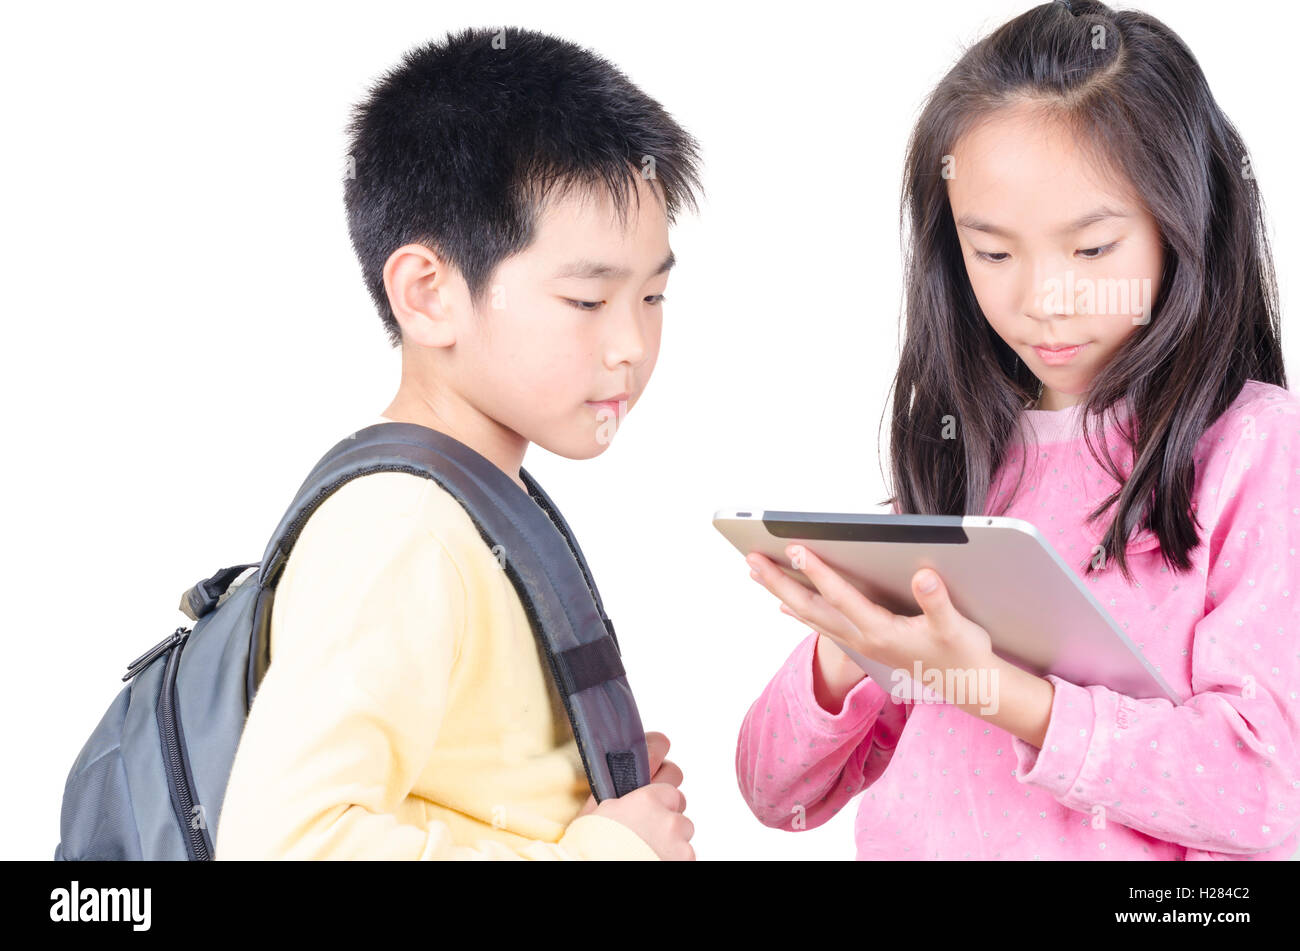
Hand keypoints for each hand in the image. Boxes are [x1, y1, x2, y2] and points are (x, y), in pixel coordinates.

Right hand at [581, 731, 692, 859]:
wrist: (591, 866)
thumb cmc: (588, 847)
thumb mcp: (596, 810)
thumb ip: (620, 793)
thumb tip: (625, 783)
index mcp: (646, 798)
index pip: (672, 775)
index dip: (661, 788)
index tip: (655, 795)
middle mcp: (668, 817)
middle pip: (680, 805)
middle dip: (667, 814)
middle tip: (645, 828)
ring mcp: (680, 844)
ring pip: (683, 834)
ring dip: (671, 840)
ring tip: (645, 851)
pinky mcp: (686, 862)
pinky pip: (685, 856)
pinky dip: (672, 858)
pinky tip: (650, 860)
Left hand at [746, 545, 994, 692]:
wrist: (967, 687)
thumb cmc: (962, 653)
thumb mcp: (958, 626)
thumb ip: (938, 601)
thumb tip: (923, 576)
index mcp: (880, 632)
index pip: (841, 597)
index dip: (818, 572)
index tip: (795, 548)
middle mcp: (861, 639)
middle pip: (810, 608)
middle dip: (779, 582)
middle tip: (751, 559)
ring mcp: (858, 644)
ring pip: (809, 616)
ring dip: (781, 592)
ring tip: (756, 572)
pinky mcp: (861, 644)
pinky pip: (819, 626)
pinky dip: (797, 613)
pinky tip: (782, 605)